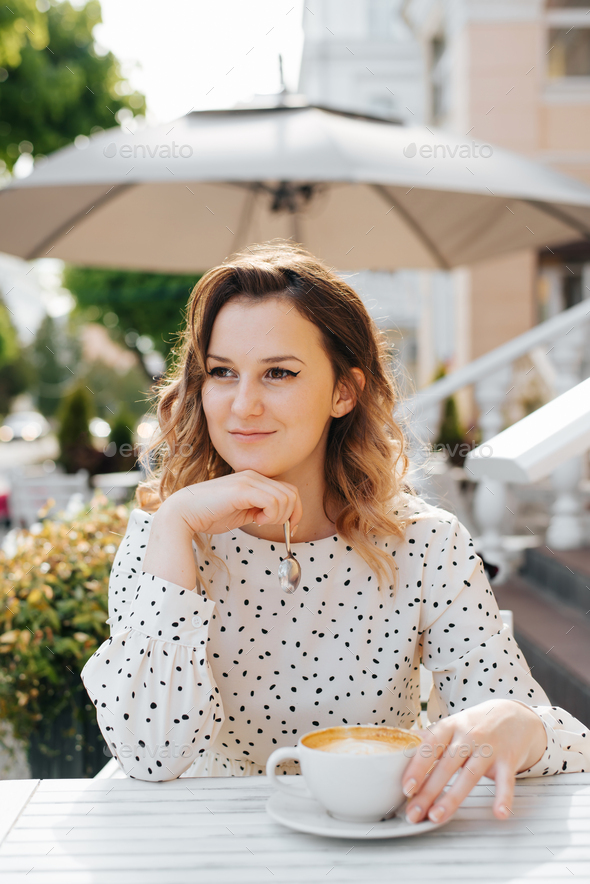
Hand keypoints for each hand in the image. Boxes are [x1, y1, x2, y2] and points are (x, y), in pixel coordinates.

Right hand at [164, 469, 302, 536]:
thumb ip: (261, 511)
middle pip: (291, 494)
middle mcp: (254, 476)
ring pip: (284, 498)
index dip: (295, 511)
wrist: (183, 513)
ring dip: (277, 516)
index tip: (289, 529)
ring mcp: (248, 480)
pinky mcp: (242, 489)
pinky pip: (273, 501)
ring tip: (258, 521)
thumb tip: (282, 520)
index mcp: (255, 479)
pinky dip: (271, 515)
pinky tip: (256, 520)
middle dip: (289, 516)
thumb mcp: (243, 512)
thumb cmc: (209, 515)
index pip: (289, 491)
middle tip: (271, 526)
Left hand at [402, 699, 547, 824]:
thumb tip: (402, 746)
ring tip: (437, 817)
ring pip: (469, 775)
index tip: (406, 788)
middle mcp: (468, 736)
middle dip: (428, 791)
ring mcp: (489, 748)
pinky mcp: (508, 759)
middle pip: (446, 766)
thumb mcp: (452, 725)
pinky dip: (504, 797)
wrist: (514, 714)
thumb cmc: (476, 724)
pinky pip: (506, 780)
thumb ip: (430, 739)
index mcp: (450, 727)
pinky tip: (499, 813)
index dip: (417, 767)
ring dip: (453, 798)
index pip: (430, 746)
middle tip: (414, 813)